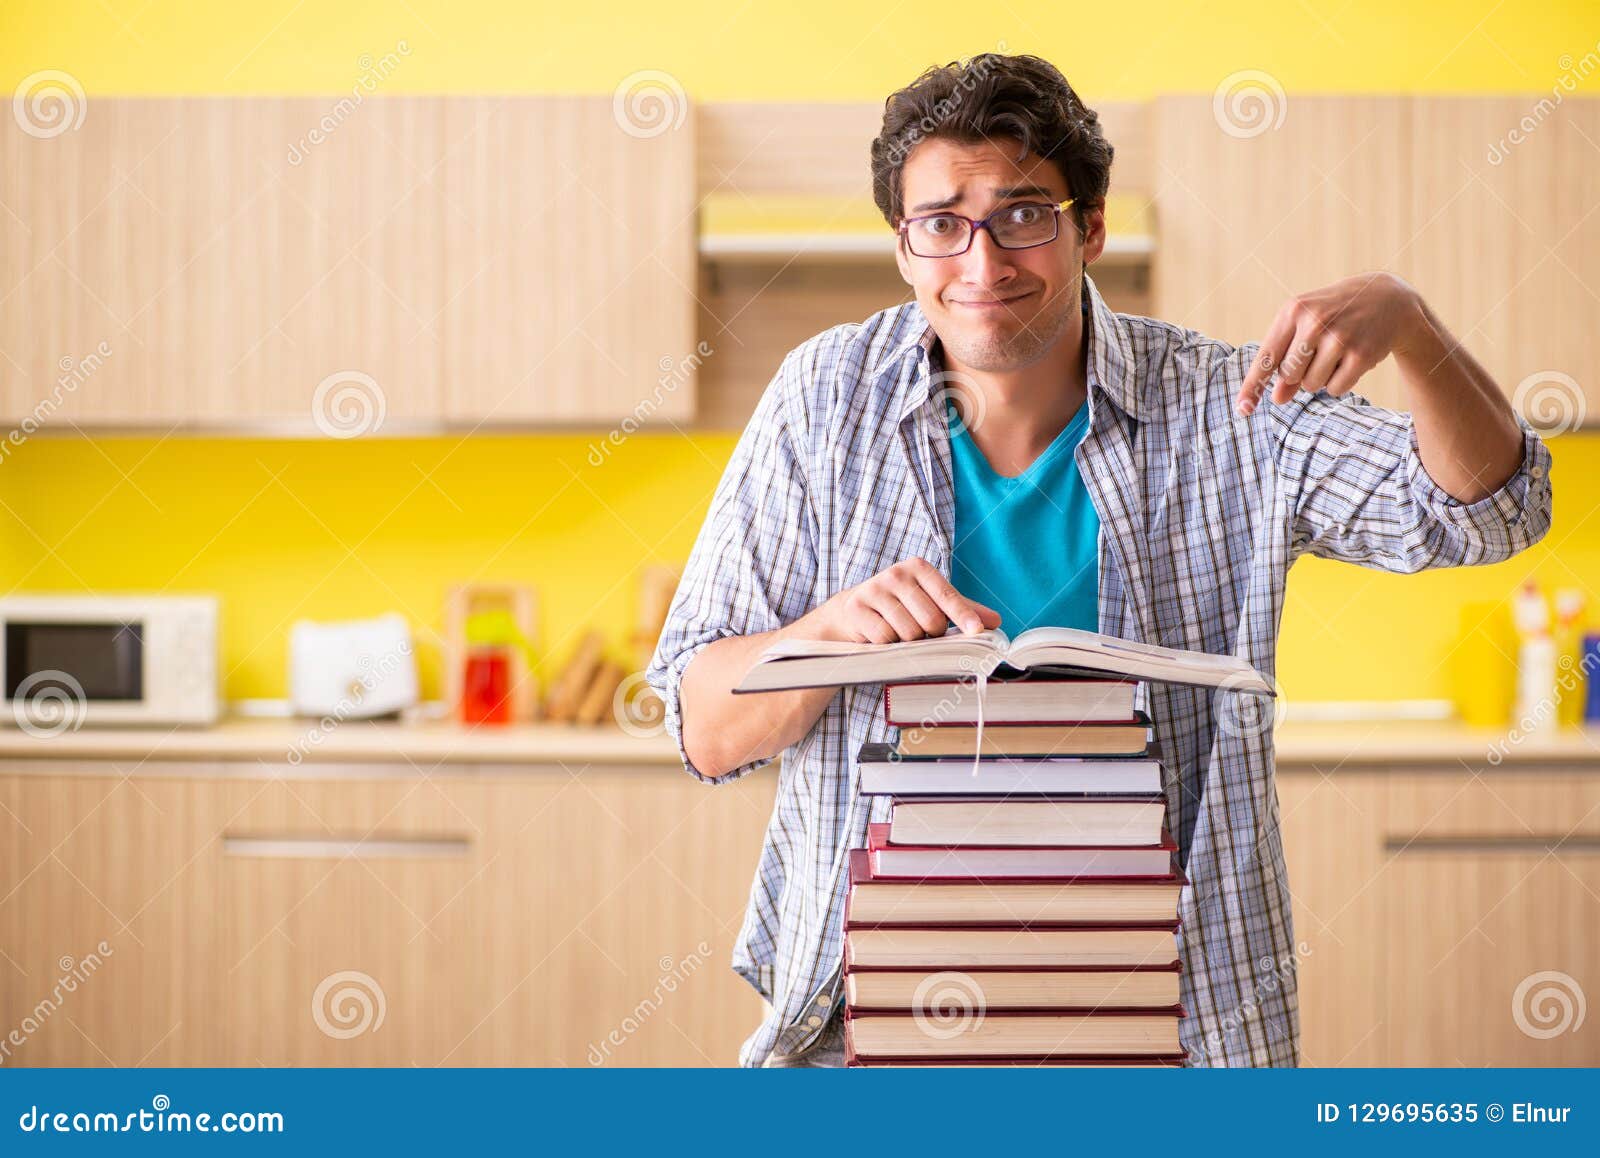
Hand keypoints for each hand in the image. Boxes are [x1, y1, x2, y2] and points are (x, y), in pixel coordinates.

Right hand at [818, 557, 1000, 643]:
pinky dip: (888, 645)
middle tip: (921, 631)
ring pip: (907, 632)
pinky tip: (882, 635)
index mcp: (918, 567)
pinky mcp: (856, 608)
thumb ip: (961, 609)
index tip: (976, 631)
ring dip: (908, 641)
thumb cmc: (900, 605)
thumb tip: (994, 621)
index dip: (963, 615)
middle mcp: (896, 574)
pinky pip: (884, 638)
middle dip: (930, 634)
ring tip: (899, 631)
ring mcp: (874, 589)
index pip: (947, 595)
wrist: (852, 610)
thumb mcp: (930, 601)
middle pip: (930, 620)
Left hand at [1235, 272, 1424, 415]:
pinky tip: (1351, 360)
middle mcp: (1314, 322)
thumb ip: (1286, 360)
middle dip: (1299, 372)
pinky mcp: (1361, 354)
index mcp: (1293, 311)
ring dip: (1320, 378)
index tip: (1242, 409)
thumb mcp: (1305, 328)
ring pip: (1311, 385)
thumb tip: (1277, 399)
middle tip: (1319, 350)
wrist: (1386, 299)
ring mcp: (1339, 338)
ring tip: (1336, 352)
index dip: (1252, 386)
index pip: (1266, 357)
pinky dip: (1339, 382)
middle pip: (1288, 375)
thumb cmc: (1334, 315)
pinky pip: (1335, 389)